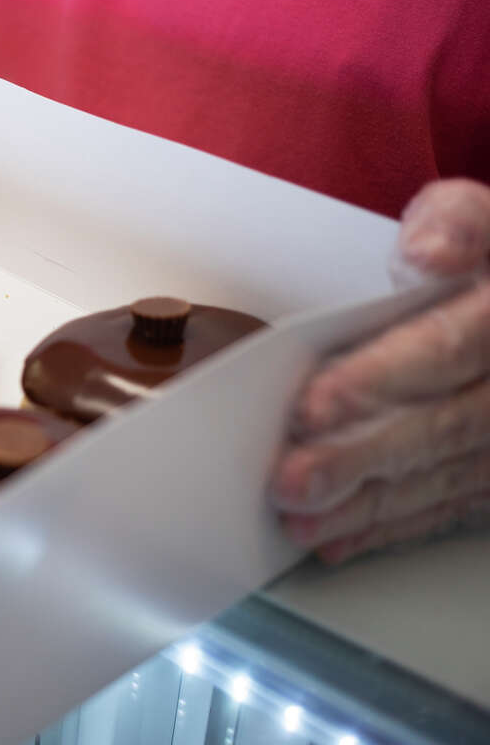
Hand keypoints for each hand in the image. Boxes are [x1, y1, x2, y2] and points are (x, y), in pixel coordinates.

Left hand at [270, 178, 489, 563]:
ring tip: (302, 522)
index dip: (378, 379)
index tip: (312, 405)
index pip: (446, 349)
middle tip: (292, 481)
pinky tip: (342, 541)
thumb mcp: (480, 220)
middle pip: (442, 428)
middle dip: (361, 459)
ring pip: (443, 477)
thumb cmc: (488, 262)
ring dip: (369, 506)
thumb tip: (426, 252)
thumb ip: (458, 225)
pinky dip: (394, 526)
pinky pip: (452, 505)